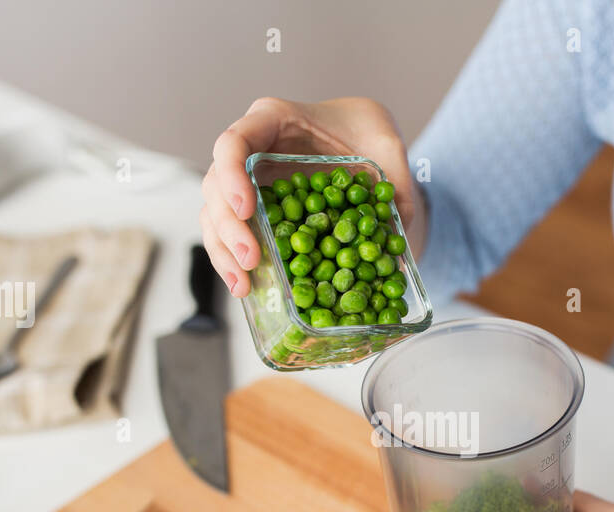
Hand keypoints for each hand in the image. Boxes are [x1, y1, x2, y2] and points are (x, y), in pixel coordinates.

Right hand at [200, 96, 415, 296]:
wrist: (362, 144)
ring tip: (243, 285)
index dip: (232, 175)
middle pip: (217, 185)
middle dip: (229, 225)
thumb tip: (398, 235)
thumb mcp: (387, 142)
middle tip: (252, 260)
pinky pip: (231, 236)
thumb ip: (394, 180)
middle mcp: (250, 151)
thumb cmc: (366, 132)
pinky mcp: (252, 213)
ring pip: (215, 215)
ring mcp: (246, 183)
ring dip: (224, 251)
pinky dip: (234, 262)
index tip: (248, 208)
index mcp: (273, 121)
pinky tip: (245, 288)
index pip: (235, 142)